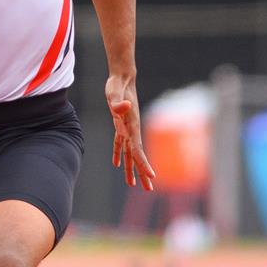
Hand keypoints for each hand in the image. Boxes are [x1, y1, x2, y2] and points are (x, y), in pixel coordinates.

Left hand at [106, 73, 154, 190]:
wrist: (122, 77)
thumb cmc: (118, 85)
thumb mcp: (114, 93)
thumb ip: (118, 102)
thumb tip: (124, 107)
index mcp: (132, 126)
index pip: (139, 149)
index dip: (144, 163)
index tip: (152, 176)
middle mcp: (132, 130)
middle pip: (137, 156)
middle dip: (142, 173)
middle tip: (149, 189)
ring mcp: (126, 128)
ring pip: (130, 153)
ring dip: (131, 168)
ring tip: (133, 184)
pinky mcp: (120, 125)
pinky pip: (120, 144)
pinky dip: (119, 154)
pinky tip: (117, 164)